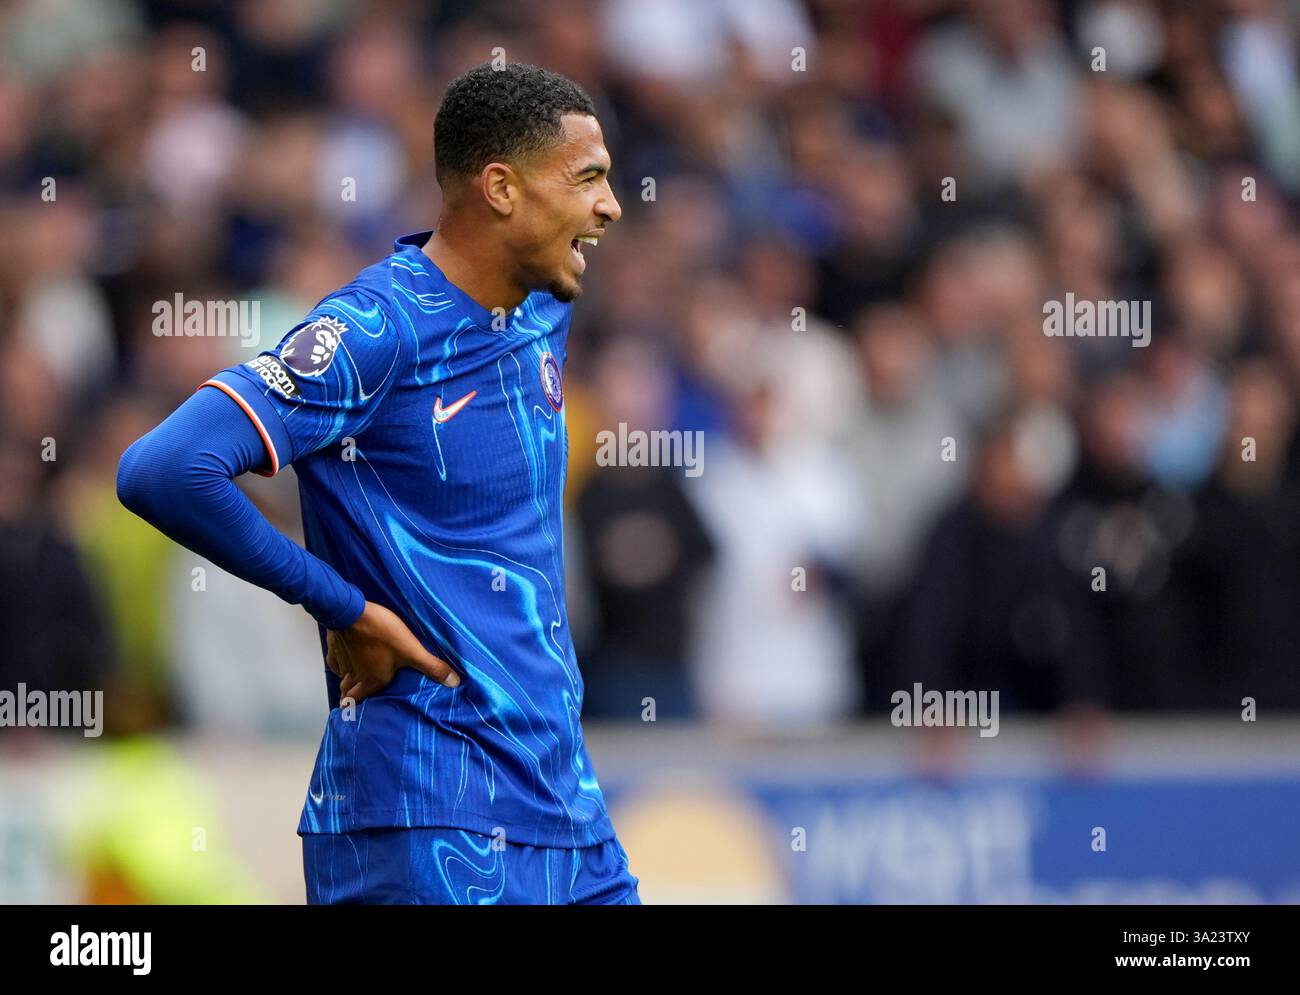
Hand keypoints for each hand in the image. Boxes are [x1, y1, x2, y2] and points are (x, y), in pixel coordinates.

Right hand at [326, 601, 459, 703]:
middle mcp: (355, 675)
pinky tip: (346, 660)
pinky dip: (340, 665)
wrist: (350, 611)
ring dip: (348, 682)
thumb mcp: (411, 650)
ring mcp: (343, 661)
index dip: (358, 711)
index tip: (359, 716)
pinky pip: (335, 662)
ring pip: (342, 678)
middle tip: (355, 703)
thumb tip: (455, 682)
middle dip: (351, 699)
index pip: (359, 703)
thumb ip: (431, 666)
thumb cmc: (381, 632)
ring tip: (354, 684)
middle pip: (348, 694)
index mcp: (372, 680)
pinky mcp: (335, 646)